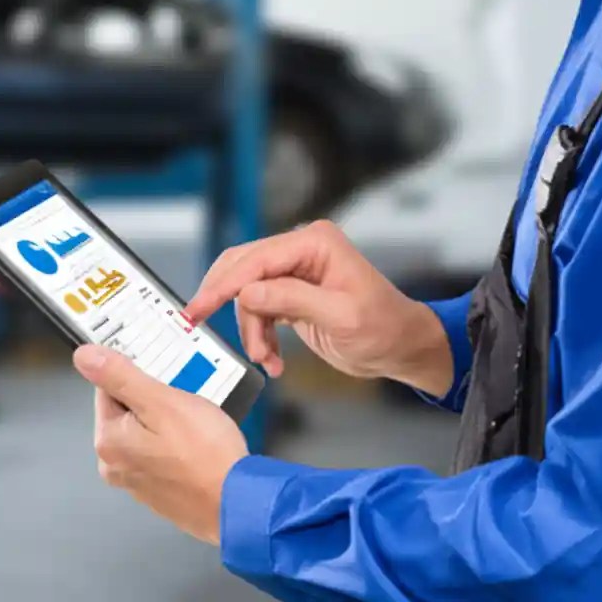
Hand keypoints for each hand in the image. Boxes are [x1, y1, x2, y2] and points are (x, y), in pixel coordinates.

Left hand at [73, 345, 247, 545]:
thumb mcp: (161, 402)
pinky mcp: (161, 497)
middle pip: (126, 415)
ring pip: (146, 436)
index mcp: (108, 441)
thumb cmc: (203, 451)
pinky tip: (198, 447)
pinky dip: (176, 448)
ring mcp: (138, 486)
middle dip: (153, 402)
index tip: (162, 376)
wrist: (240, 503)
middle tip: (183, 399)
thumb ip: (120, 376)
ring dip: (166, 424)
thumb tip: (82, 357)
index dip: (136, 376)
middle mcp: (114, 466)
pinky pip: (162, 458)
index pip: (108, 390)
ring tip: (195, 422)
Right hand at [184, 220, 452, 397]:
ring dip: (251, 330)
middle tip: (200, 324)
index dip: (223, 285)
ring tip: (266, 358)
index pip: (256, 260)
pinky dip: (260, 334)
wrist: (403, 347)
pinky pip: (259, 308)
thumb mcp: (341, 317)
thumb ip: (292, 300)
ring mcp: (296, 270)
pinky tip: (272, 356)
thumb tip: (248, 292)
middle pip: (242, 269)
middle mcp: (302, 250)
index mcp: (315, 243)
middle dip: (229, 305)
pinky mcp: (292, 291)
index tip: (198, 308)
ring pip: (247, 294)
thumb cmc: (385, 329)